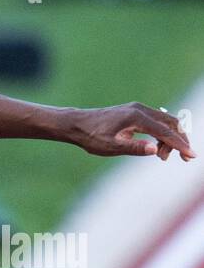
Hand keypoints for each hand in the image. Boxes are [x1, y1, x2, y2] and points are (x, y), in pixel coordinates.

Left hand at [69, 103, 195, 160]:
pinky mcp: (135, 112)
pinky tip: (157, 147)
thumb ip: (134, 148)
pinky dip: (162, 133)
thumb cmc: (92, 137)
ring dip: (170, 138)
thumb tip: (155, 150)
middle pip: (171, 123)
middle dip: (180, 140)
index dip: (179, 144)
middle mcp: (140, 109)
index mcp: (136, 117)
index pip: (164, 131)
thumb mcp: (111, 147)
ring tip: (163, 157)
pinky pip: (156, 121)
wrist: (77, 124)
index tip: (191, 155)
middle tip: (184, 158)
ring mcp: (138, 109)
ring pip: (165, 121)